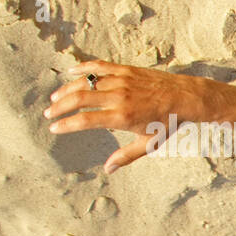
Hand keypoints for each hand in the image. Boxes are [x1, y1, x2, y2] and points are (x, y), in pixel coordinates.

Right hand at [44, 59, 206, 172]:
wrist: (186, 97)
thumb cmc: (168, 122)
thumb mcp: (150, 143)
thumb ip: (127, 155)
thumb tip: (108, 169)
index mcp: (122, 116)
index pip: (85, 120)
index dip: (66, 125)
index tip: (54, 129)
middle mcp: (119, 97)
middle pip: (79, 99)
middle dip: (60, 106)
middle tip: (49, 113)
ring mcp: (121, 81)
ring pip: (85, 82)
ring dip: (67, 89)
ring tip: (56, 98)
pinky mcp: (125, 70)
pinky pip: (99, 66)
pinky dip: (83, 68)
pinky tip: (71, 72)